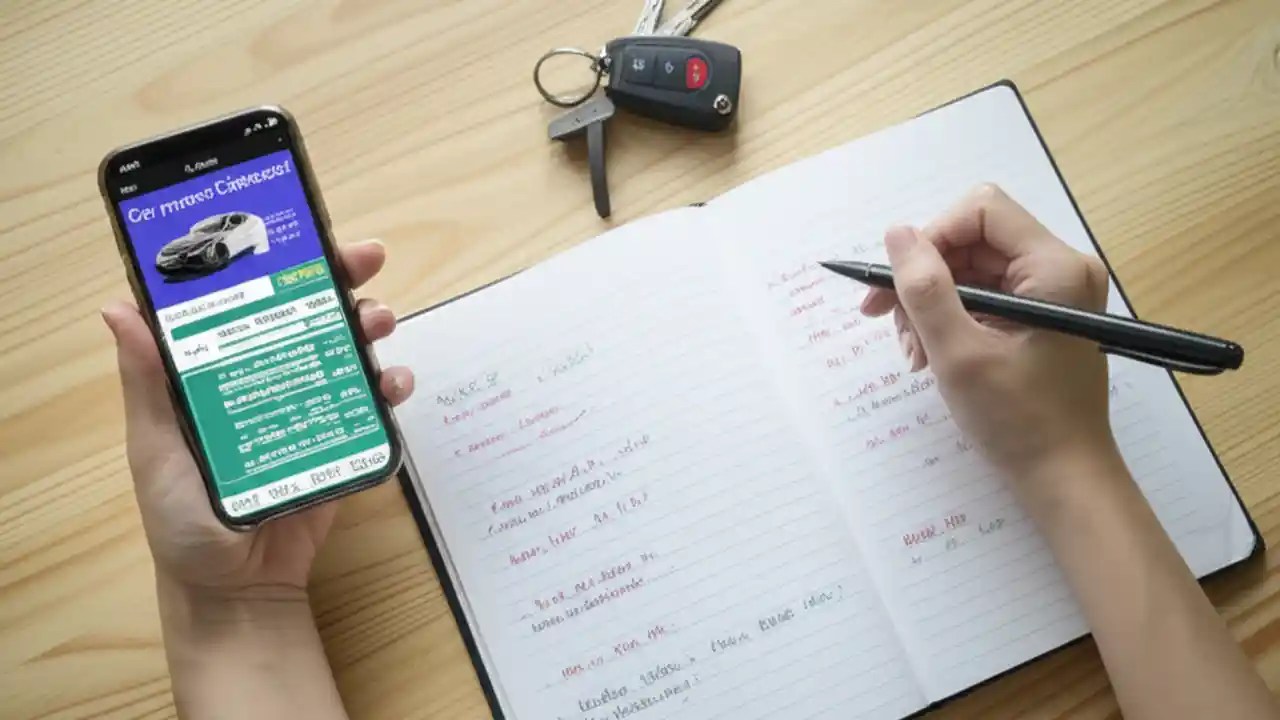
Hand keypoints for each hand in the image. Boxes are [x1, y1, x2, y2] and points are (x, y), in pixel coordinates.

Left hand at [102, 239, 413, 600]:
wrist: (237, 589)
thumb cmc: (181, 521)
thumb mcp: (154, 450)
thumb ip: (147, 384)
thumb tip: (118, 308)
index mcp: (217, 371)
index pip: (246, 300)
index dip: (272, 262)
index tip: (298, 231)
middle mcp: (266, 375)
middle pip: (308, 312)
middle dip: (340, 279)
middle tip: (367, 259)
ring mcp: (308, 404)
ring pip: (345, 347)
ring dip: (368, 325)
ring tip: (380, 322)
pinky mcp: (342, 439)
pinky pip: (371, 402)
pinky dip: (389, 386)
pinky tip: (395, 383)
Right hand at [860, 184, 1114, 485]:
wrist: (1064, 478)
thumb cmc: (1018, 421)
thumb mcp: (959, 354)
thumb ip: (925, 289)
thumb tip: (896, 234)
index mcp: (1055, 268)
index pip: (981, 211)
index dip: (931, 238)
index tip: (898, 284)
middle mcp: (1061, 268)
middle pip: (973, 240)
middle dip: (925, 278)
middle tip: (890, 325)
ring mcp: (1053, 292)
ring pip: (972, 268)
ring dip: (931, 302)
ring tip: (914, 351)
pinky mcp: (1042, 315)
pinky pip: (984, 295)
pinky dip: (950, 318)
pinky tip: (932, 353)